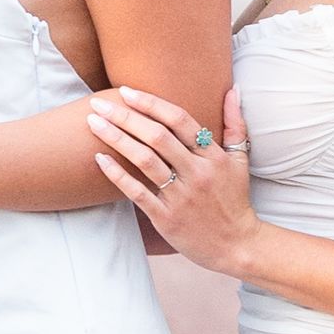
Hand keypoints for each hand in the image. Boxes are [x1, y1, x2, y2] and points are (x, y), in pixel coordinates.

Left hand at [85, 80, 255, 273]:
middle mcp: (196, 173)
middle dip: (125, 116)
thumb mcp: (240, 159)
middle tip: (99, 103)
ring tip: (93, 123)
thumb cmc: (235, 199)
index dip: (151, 103)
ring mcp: (180, 196)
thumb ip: (235, 123)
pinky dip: (116, 175)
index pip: (179, 120)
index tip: (127, 91)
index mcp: (212, 156)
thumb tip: (233, 89)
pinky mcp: (166, 218)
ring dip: (116, 139)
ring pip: (144, 161)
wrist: (237, 245)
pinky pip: (137, 193)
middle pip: (157, 137)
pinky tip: (99, 159)